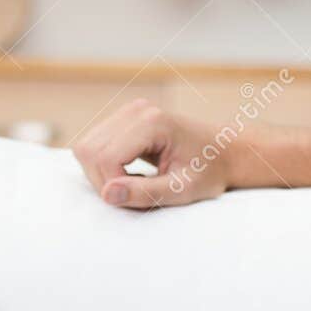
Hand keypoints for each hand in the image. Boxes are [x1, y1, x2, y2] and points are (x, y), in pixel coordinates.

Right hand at [71, 99, 229, 208]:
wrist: (224, 152)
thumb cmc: (209, 171)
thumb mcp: (183, 190)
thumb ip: (146, 193)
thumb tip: (108, 194)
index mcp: (153, 123)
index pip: (105, 158)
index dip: (113, 186)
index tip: (136, 200)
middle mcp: (136, 110)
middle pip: (89, 151)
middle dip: (104, 182)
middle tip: (134, 196)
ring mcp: (128, 111)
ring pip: (86, 148)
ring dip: (102, 175)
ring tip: (134, 185)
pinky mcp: (123, 118)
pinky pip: (94, 145)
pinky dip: (104, 166)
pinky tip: (130, 174)